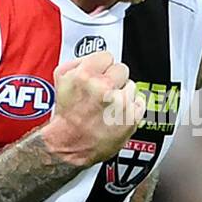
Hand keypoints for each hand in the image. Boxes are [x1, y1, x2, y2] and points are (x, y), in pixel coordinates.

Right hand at [43, 51, 142, 166]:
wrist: (70, 144)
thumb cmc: (66, 115)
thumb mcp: (61, 79)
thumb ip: (78, 61)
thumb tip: (95, 58)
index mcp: (85, 75)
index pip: (107, 56)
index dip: (102, 66)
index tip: (100, 75)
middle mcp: (104, 88)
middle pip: (122, 69)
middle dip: (114, 79)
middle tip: (104, 92)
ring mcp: (119, 104)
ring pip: (132, 86)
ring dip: (122, 93)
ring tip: (108, 106)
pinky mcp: (131, 118)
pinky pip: (140, 102)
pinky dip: (131, 107)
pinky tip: (117, 114)